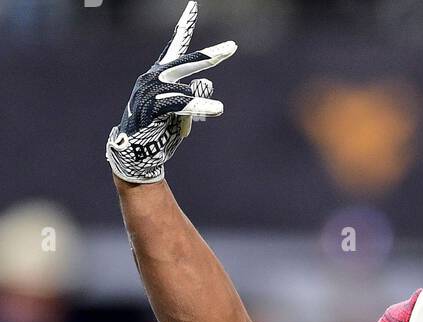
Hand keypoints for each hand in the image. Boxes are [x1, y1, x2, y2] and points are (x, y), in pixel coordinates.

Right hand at [105, 2, 235, 183]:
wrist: (138, 155)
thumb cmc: (160, 131)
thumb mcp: (182, 112)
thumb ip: (194, 95)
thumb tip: (208, 82)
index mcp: (161, 74)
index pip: (176, 46)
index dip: (184, 27)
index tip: (193, 7)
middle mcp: (155, 77)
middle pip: (186, 61)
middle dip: (210, 55)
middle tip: (233, 47)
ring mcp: (151, 91)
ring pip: (185, 87)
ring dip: (201, 102)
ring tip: (219, 111)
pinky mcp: (152, 107)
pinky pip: (180, 104)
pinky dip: (198, 107)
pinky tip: (216, 109)